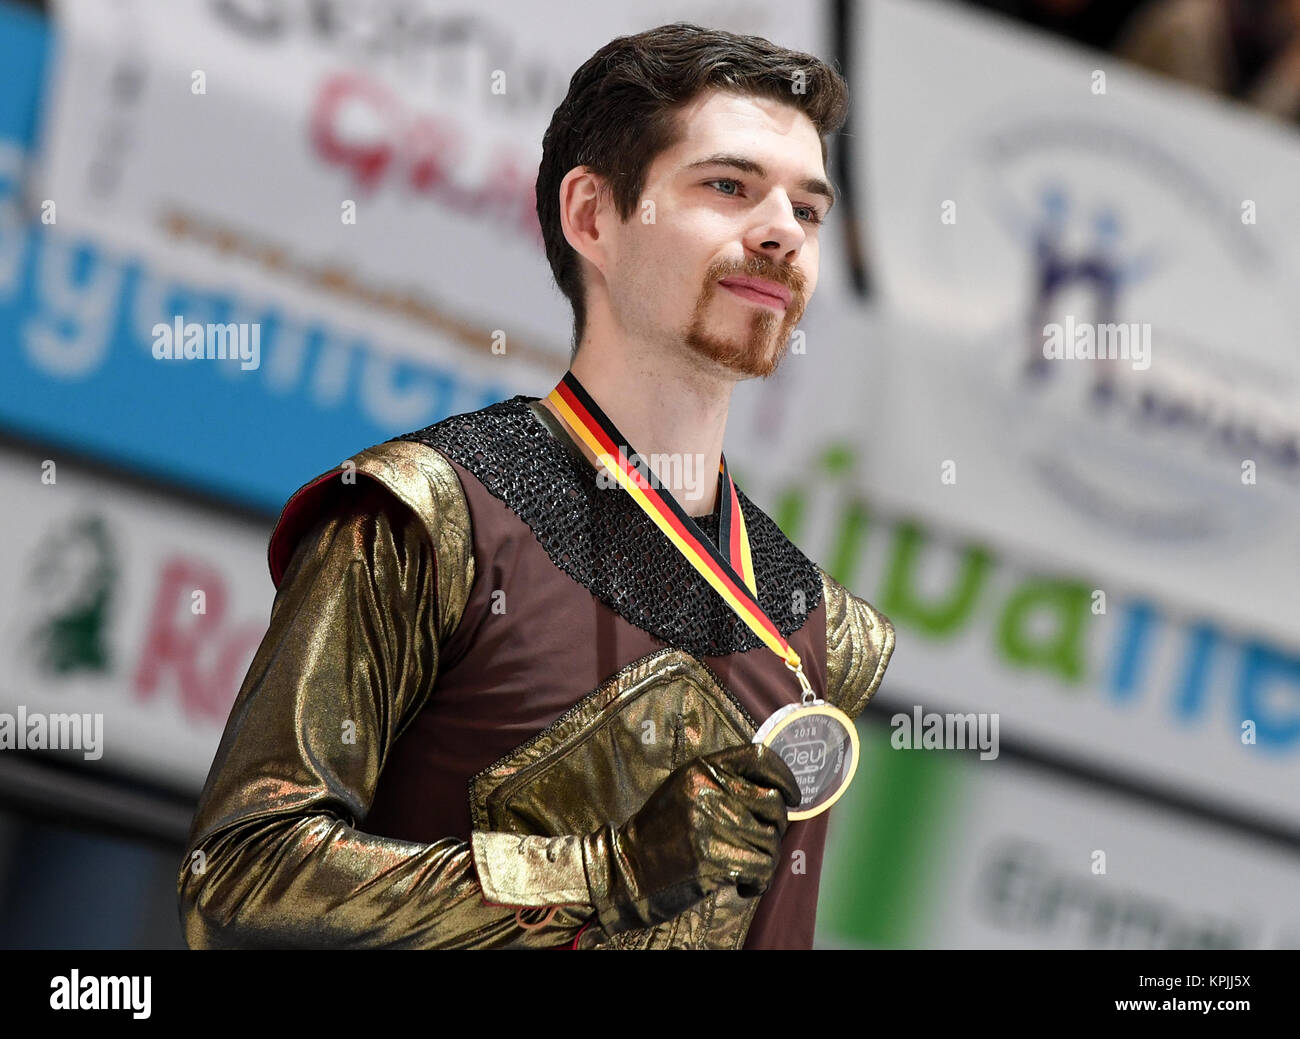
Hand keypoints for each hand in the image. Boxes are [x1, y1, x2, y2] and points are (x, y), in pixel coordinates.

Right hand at [580, 742, 800, 934]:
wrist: (626, 871)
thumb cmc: (659, 834)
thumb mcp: (683, 790)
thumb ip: (721, 782)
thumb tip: (773, 790)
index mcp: (701, 769)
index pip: (759, 758)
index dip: (785, 776)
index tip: (793, 796)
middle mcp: (708, 790)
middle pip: (773, 803)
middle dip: (775, 827)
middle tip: (760, 842)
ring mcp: (710, 824)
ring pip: (771, 840)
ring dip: (765, 859)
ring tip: (744, 866)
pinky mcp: (712, 858)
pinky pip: (762, 868)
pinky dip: (759, 881)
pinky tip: (743, 884)